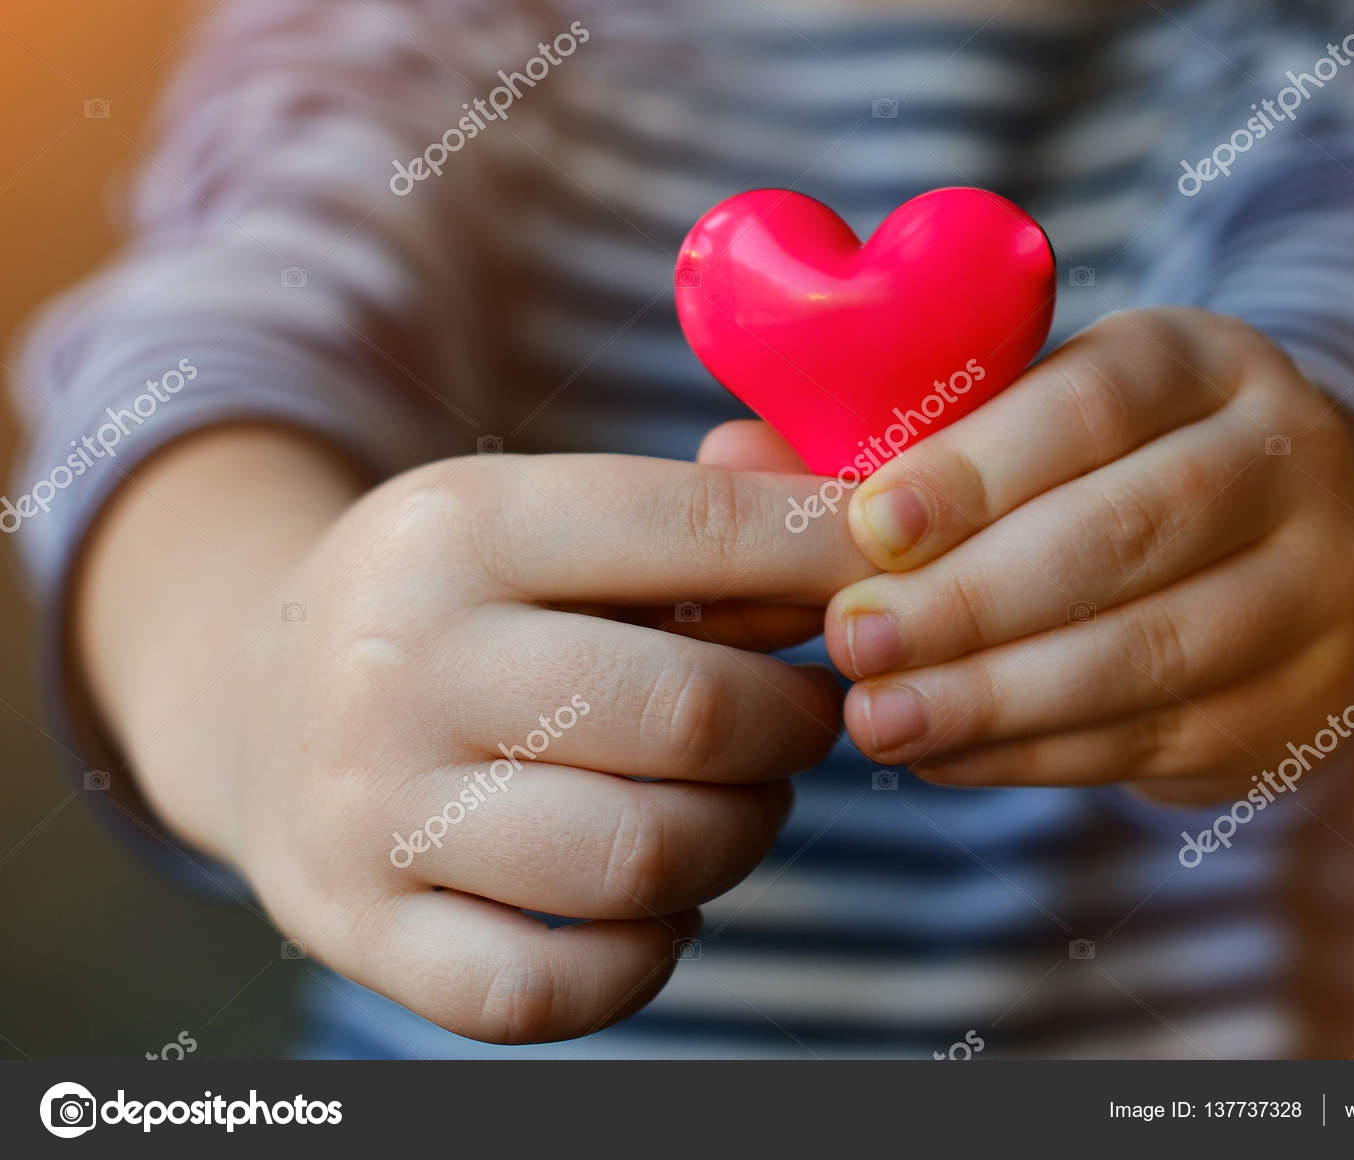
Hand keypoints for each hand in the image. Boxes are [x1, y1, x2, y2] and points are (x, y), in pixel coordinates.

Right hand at [78, 430, 868, 1042]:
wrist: (250, 696)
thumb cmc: (452, 601)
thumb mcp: (538, 515)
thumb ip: (702, 511)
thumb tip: (865, 531)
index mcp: (460, 527)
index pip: (692, 528)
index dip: (825, 552)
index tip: (893, 572)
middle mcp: (401, 664)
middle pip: (687, 714)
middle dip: (792, 723)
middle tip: (805, 718)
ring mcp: (371, 810)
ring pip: (640, 861)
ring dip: (740, 838)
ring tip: (741, 802)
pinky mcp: (359, 930)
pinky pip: (552, 990)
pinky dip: (647, 959)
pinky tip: (658, 906)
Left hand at [819, 308, 1353, 799]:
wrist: (1297, 551)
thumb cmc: (1108, 472)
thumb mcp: (1030, 421)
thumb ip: (888, 436)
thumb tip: (731, 457)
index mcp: (1204, 361)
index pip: (1096, 400)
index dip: (979, 467)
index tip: (871, 529)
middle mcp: (1286, 460)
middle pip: (1126, 530)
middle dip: (972, 597)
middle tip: (853, 638)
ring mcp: (1314, 589)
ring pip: (1149, 650)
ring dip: (995, 694)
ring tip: (878, 717)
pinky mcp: (1298, 705)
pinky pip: (1155, 738)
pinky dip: (1034, 752)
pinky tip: (943, 753)